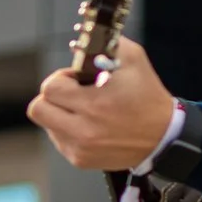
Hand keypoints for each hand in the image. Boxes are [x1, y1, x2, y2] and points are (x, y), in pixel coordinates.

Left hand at [26, 37, 175, 170]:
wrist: (163, 136)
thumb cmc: (147, 97)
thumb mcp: (132, 59)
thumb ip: (105, 43)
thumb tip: (80, 42)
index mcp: (94, 104)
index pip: (49, 88)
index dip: (60, 79)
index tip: (75, 79)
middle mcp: (84, 130)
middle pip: (38, 109)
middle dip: (51, 97)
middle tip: (70, 94)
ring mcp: (80, 148)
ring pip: (46, 125)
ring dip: (59, 114)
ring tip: (83, 110)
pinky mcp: (80, 160)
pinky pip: (58, 140)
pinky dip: (67, 130)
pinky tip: (88, 124)